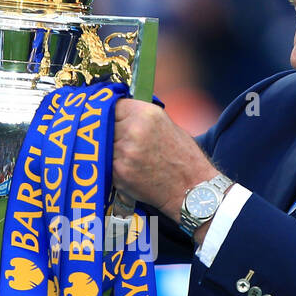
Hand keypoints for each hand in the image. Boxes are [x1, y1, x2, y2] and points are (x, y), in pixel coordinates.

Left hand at [113, 98, 219, 223]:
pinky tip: (130, 170)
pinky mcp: (119, 172)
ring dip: (110, 150)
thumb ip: (140, 116)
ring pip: (103, 146)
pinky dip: (113, 167)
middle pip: (105, 125)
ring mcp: (125, 152)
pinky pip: (106, 164)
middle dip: (110, 132)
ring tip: (129, 157)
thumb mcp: (166, 124)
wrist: (192, 189)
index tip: (111, 119)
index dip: (111, 114)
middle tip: (120, 141)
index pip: (112, 106)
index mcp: (146, 114)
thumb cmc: (183, 157)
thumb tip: (118, 112)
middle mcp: (134, 130)